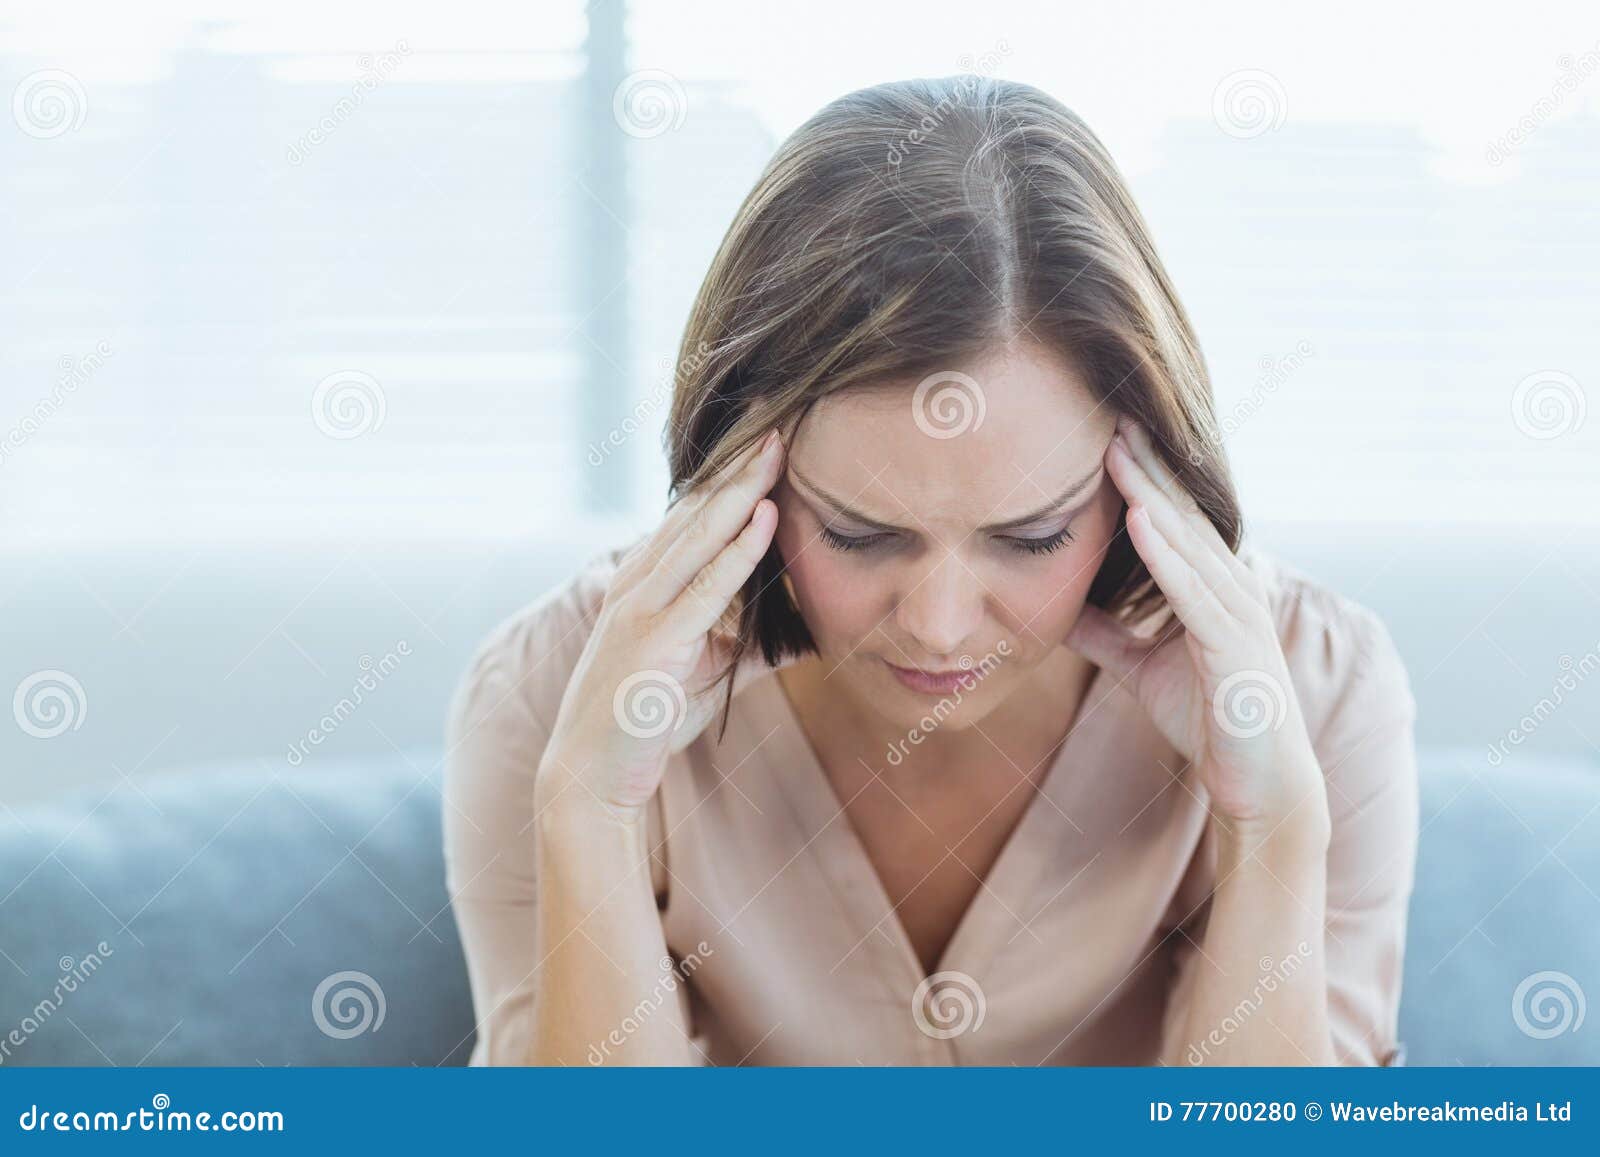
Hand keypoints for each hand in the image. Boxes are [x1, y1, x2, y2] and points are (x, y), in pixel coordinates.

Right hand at [537, 427, 793, 820]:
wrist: (593, 773)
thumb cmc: (647, 720)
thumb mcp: (707, 673)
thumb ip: (750, 646)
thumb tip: (805, 637)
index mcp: (643, 582)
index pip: (690, 515)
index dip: (728, 476)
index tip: (766, 440)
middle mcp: (637, 583)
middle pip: (696, 510)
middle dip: (738, 466)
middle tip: (779, 421)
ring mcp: (641, 608)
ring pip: (699, 535)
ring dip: (742, 490)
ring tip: (778, 449)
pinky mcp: (654, 640)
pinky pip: (705, 586)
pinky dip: (737, 550)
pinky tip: (764, 519)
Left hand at [1065, 415, 1326, 838]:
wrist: (1257, 785)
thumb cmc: (1207, 719)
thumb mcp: (1141, 667)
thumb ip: (1105, 635)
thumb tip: (1057, 610)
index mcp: (1211, 588)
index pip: (1172, 519)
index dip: (1140, 474)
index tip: (1104, 429)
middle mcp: (1231, 589)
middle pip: (1181, 514)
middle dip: (1145, 464)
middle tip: (1111, 411)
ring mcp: (1237, 615)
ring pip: (1188, 543)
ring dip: (1152, 494)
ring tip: (1117, 450)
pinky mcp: (1234, 648)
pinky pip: (1195, 592)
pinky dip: (1166, 555)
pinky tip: (1141, 520)